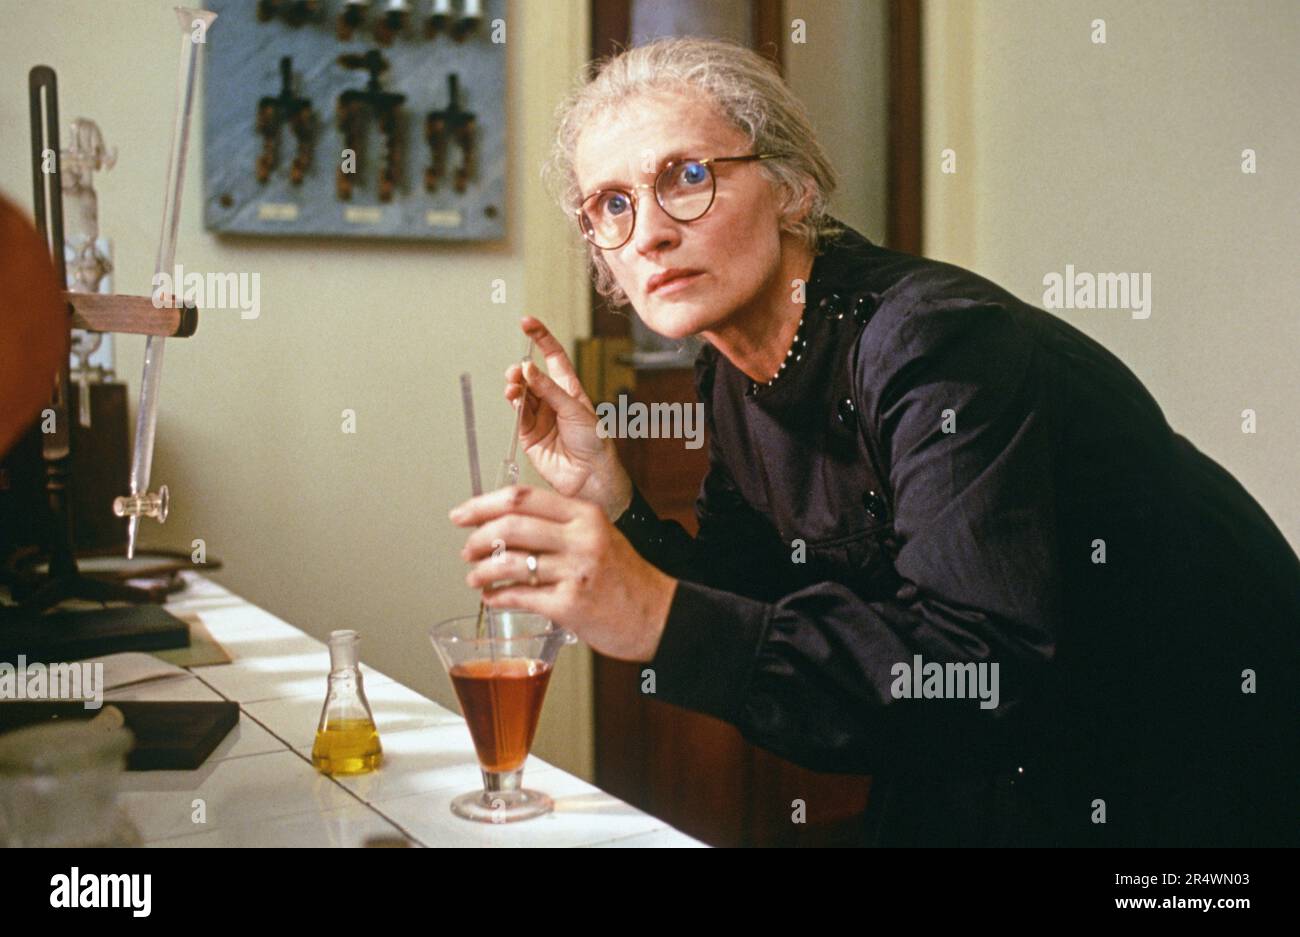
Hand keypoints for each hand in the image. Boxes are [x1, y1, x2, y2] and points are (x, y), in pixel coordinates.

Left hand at [450, 484, 676, 661]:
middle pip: (510, 525)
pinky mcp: (571, 605)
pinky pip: (520, 596)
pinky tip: (493, 598)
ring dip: (482, 572)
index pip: (522, 497)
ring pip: (510, 563)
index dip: (483, 504)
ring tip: (476, 578)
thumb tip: (502, 528)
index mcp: (585, 515)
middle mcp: (582, 538)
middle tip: (467, 550)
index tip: (462, 515)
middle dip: (478, 539)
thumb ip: (557, 528)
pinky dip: (498, 597)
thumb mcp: (598, 537)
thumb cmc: (625, 578)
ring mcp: (577, 572)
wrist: (658, 615)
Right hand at [507, 316, 631, 520]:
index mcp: (570, 389)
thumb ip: (549, 389)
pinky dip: (514, 404)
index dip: (541, 338)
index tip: (527, 322)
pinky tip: (514, 398)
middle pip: (531, 376)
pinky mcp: (529, 435)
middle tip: (517, 371)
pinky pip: (518, 414)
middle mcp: (553, 401)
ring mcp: (540, 417)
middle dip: (521, 370)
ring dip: (515, 387)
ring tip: (514, 386)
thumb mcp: (575, 408)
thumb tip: (527, 369)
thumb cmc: (595, 442)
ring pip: (521, 394)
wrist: (591, 476)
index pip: (553, 357)